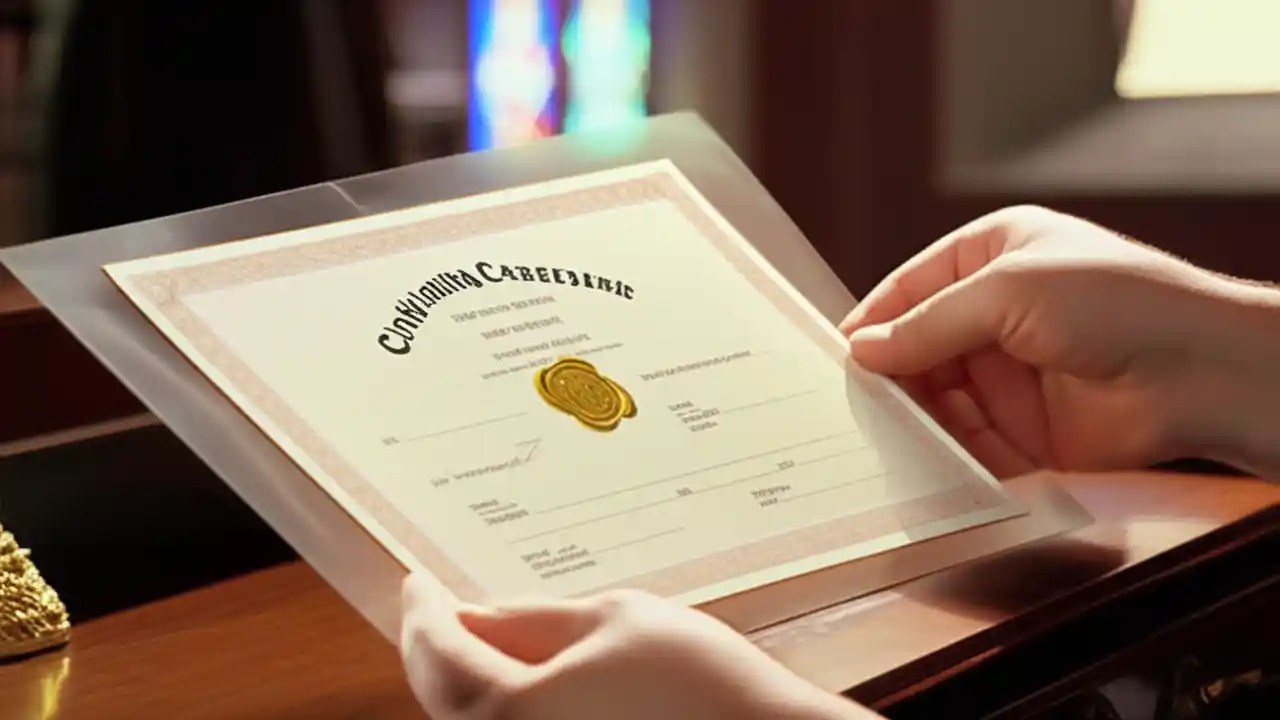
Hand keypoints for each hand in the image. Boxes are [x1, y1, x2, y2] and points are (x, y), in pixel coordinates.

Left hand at [399, 575, 877, 719]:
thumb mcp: (616, 620)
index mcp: (513, 713)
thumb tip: (477, 615)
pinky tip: (518, 679)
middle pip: (443, 699)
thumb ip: (534, 620)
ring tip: (474, 635)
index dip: (425, 610)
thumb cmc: (703, 685)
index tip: (420, 581)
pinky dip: (500, 707)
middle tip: (434, 606)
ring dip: (463, 680)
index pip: (440, 654)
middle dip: (432, 648)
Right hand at [840, 205, 1279, 478]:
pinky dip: (940, 454)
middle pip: (916, 349)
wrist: (1199, 373)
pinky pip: (965, 443)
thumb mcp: (1007, 291)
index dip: (872, 320)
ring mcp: (1008, 374)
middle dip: (885, 375)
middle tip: (847, 403)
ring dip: (909, 418)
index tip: (833, 354)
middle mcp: (995, 315)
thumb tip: (862, 349)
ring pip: (935, 399)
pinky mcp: (1023, 431)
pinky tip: (916, 463)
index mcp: (991, 259)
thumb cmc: (1118, 300)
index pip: (910, 289)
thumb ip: (929, 324)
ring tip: (874, 438)